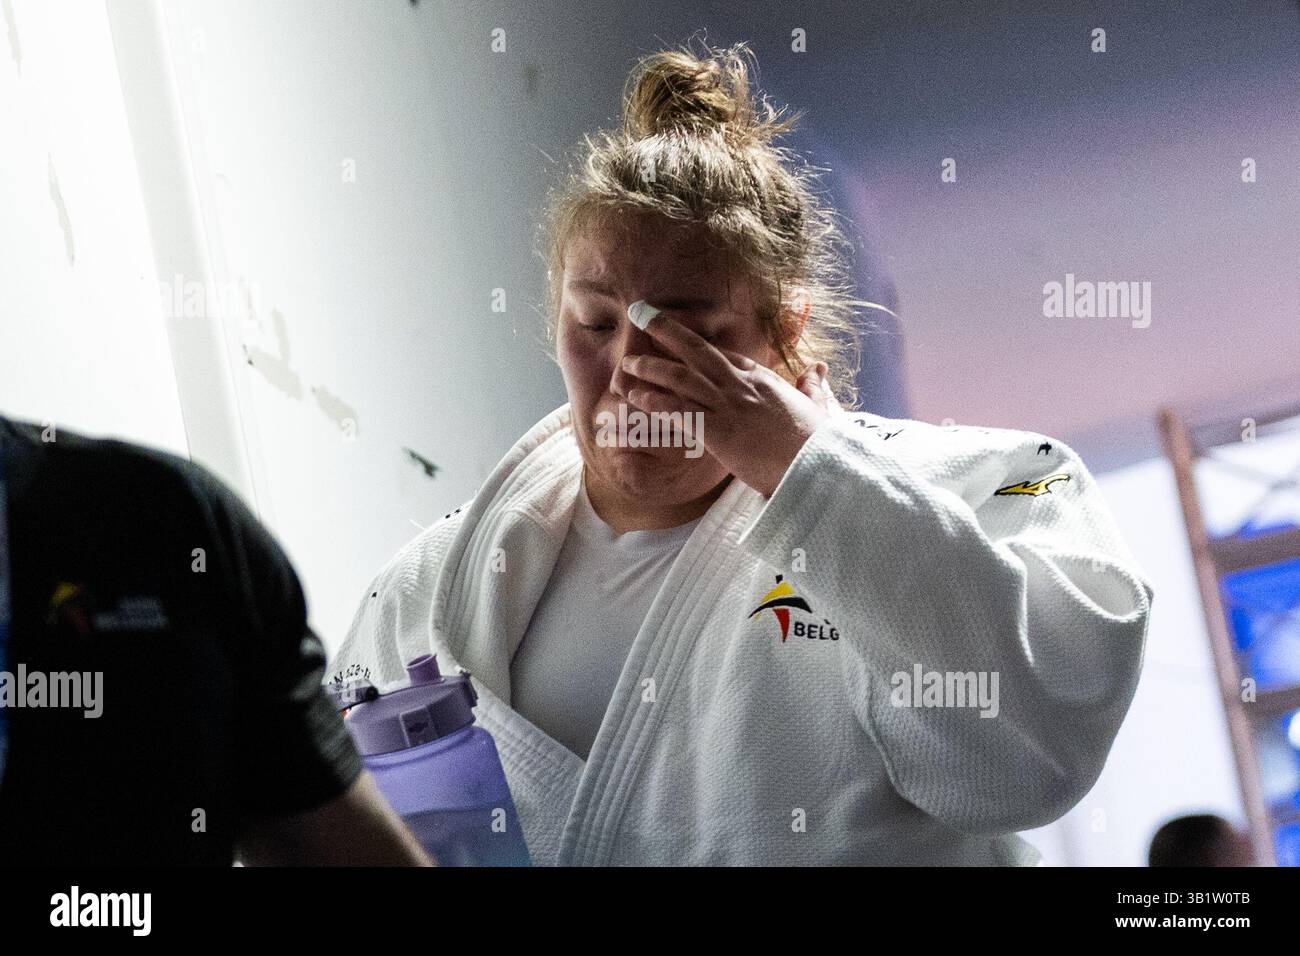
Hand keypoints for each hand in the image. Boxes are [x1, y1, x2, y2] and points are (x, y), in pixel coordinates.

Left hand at [614, 312, 837, 497]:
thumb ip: (814, 385)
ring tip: (628, 364)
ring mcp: (728, 406)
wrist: (817, 466)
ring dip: (652, 368)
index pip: (726, 353)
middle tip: (641, 314)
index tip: (677, 335)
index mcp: (764, 377)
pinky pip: (679, 411)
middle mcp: (742, 385)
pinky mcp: (717, 431)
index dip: (697, 344)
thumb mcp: (819, 406)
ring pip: (682, 378)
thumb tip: (820, 368)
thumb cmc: (819, 442)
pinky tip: (636, 398)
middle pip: (697, 350)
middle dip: (667, 330)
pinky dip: (655, 402)